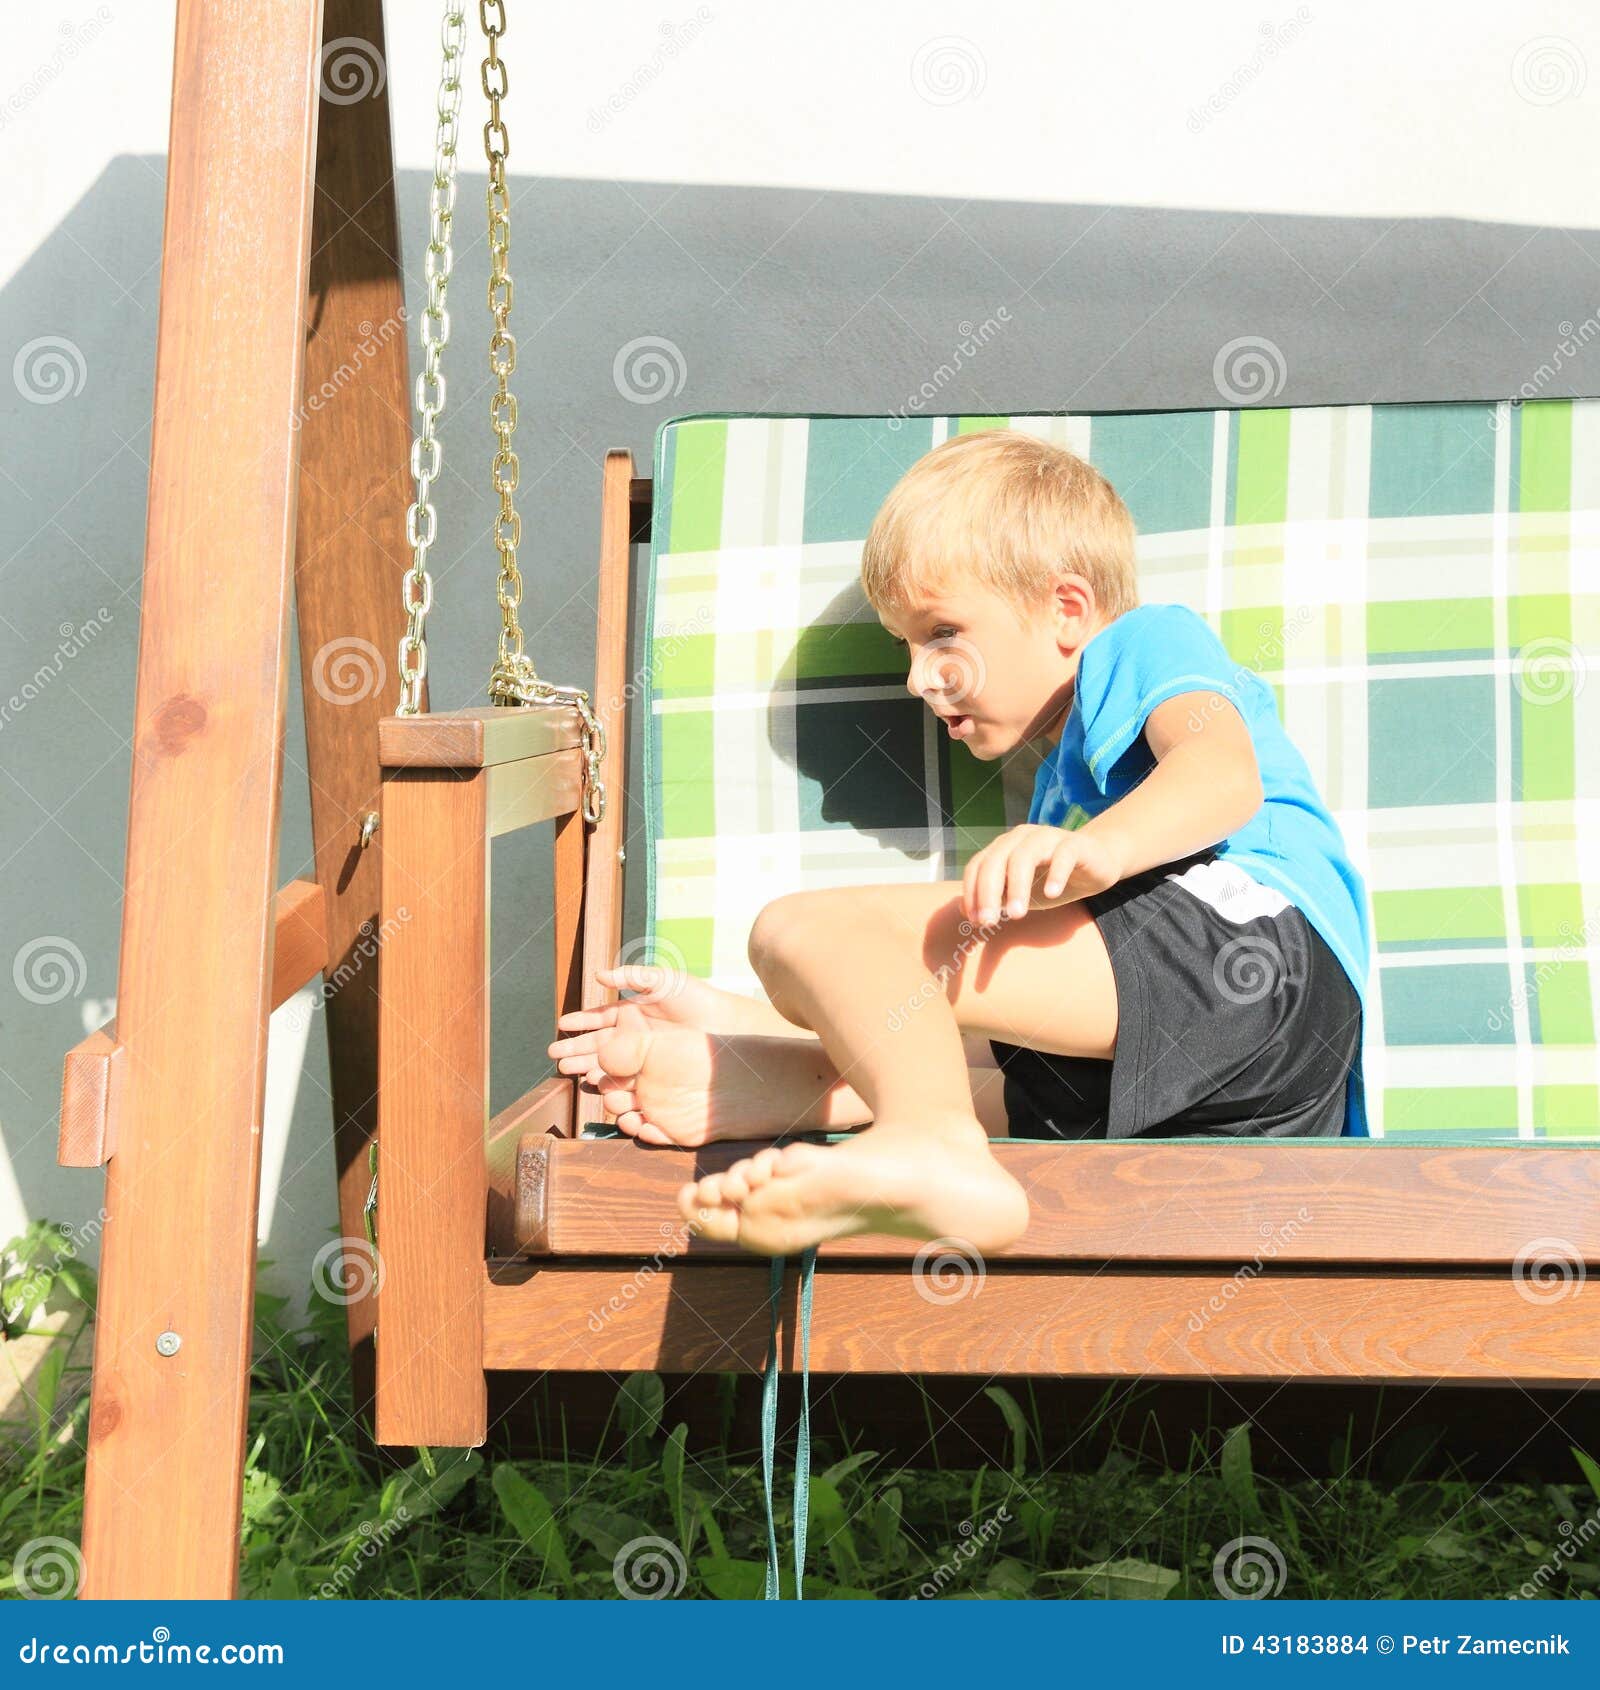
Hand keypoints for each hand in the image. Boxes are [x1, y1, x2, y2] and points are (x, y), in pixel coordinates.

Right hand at [548, 963, 770, 1085]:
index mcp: (634, 1013)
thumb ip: (632, 975)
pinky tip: (596, 1083)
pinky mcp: (654, 1074)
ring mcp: (643, 1057)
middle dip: (576, 1049)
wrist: (726, 1027)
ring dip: (587, 1066)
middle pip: (599, 1044)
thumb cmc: (698, 1000)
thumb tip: (599, 974)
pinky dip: (609, 1082)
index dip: (581, 1022)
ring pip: (608, 1063)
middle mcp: (635, 1036)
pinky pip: (626, 1079)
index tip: (561, 1026)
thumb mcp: (664, 981)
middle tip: (555, 1057)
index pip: (601, 1019)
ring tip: (568, 1071)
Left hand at [961, 823, 1126, 924]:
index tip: (976, 921)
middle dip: (988, 892)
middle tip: (989, 922)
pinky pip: (1063, 854)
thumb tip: (965, 912)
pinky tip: (1052, 895)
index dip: (972, 892)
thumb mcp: (1019, 894)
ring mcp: (1048, 837)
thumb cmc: (1050, 878)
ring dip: (1017, 886)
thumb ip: (995, 899)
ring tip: (1017, 915)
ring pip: (1025, 856)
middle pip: (996, 860)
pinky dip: (1056, 874)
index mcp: (1003, 847)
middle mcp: (1022, 838)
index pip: (978, 865)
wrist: (1095, 863)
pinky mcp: (1075, 844)